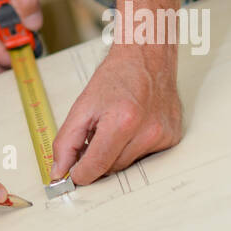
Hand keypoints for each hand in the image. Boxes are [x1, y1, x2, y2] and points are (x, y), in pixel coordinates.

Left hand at [51, 45, 182, 185]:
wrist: (146, 56)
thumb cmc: (116, 76)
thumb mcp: (82, 105)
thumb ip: (66, 141)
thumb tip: (58, 170)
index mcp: (122, 121)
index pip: (97, 166)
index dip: (80, 174)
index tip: (72, 173)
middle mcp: (147, 131)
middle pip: (112, 168)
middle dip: (97, 158)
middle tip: (93, 136)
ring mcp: (163, 136)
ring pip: (128, 165)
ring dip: (115, 153)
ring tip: (113, 127)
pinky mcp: (172, 138)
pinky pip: (145, 156)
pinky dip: (133, 147)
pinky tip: (131, 127)